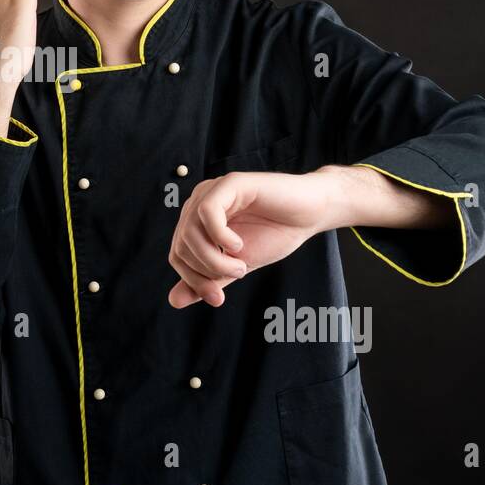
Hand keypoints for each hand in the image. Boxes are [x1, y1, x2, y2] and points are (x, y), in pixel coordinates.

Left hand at [167, 170, 331, 308]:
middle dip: (204, 272)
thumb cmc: (275, 234)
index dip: (193, 281)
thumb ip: (208, 279)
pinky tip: (239, 245)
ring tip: (241, 265)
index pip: (177, 255)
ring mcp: (213, 190)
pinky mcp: (230, 183)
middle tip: (236, 275)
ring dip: (213, 258)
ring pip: (190, 231)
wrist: (310, 214)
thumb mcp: (236, 265)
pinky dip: (220, 236)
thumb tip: (173, 301)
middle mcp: (199, 203)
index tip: (216, 298)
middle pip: (181, 245)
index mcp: (197, 221)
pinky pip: (207, 212)